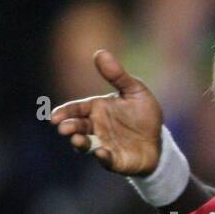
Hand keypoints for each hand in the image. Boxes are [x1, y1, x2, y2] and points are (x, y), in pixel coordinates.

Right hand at [49, 49, 163, 174]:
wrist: (160, 139)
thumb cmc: (144, 114)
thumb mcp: (135, 91)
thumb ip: (118, 76)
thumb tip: (100, 52)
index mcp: (97, 109)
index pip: (75, 109)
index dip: (64, 113)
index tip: (54, 116)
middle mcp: (96, 128)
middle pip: (77, 127)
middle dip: (69, 127)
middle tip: (64, 128)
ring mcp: (105, 144)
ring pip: (87, 145)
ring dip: (80, 143)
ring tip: (77, 140)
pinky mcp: (117, 161)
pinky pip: (107, 161)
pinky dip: (103, 158)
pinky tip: (102, 153)